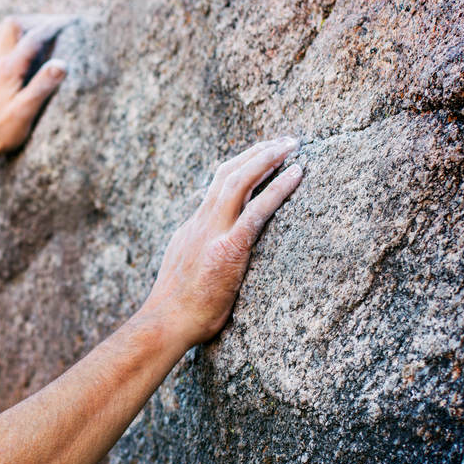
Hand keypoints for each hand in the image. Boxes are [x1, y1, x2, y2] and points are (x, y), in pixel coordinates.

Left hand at [0, 16, 68, 160]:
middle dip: (35, 20)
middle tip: (54, 27)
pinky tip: (29, 53)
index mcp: (8, 68)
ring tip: (43, 35)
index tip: (70, 21)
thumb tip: (62, 64)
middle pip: (12, 24)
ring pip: (4, 32)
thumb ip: (43, 85)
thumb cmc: (1, 130)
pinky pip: (2, 45)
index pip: (33, 38)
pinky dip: (17, 40)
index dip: (52, 27)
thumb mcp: (25, 110)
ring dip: (24, 28)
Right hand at [143, 138, 303, 347]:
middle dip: (257, 152)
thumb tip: (213, 254)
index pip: (217, 185)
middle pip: (228, 173)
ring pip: (239, 181)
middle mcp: (201, 222)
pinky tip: (297, 174)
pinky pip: (257, 210)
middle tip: (283, 141)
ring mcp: (213, 233)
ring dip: (267, 157)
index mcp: (193, 227)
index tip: (260, 155)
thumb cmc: (179, 308)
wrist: (166, 322)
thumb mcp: (184, 270)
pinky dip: (278, 188)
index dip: (241, 165)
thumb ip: (199, 254)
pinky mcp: (228, 248)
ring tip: (291, 145)